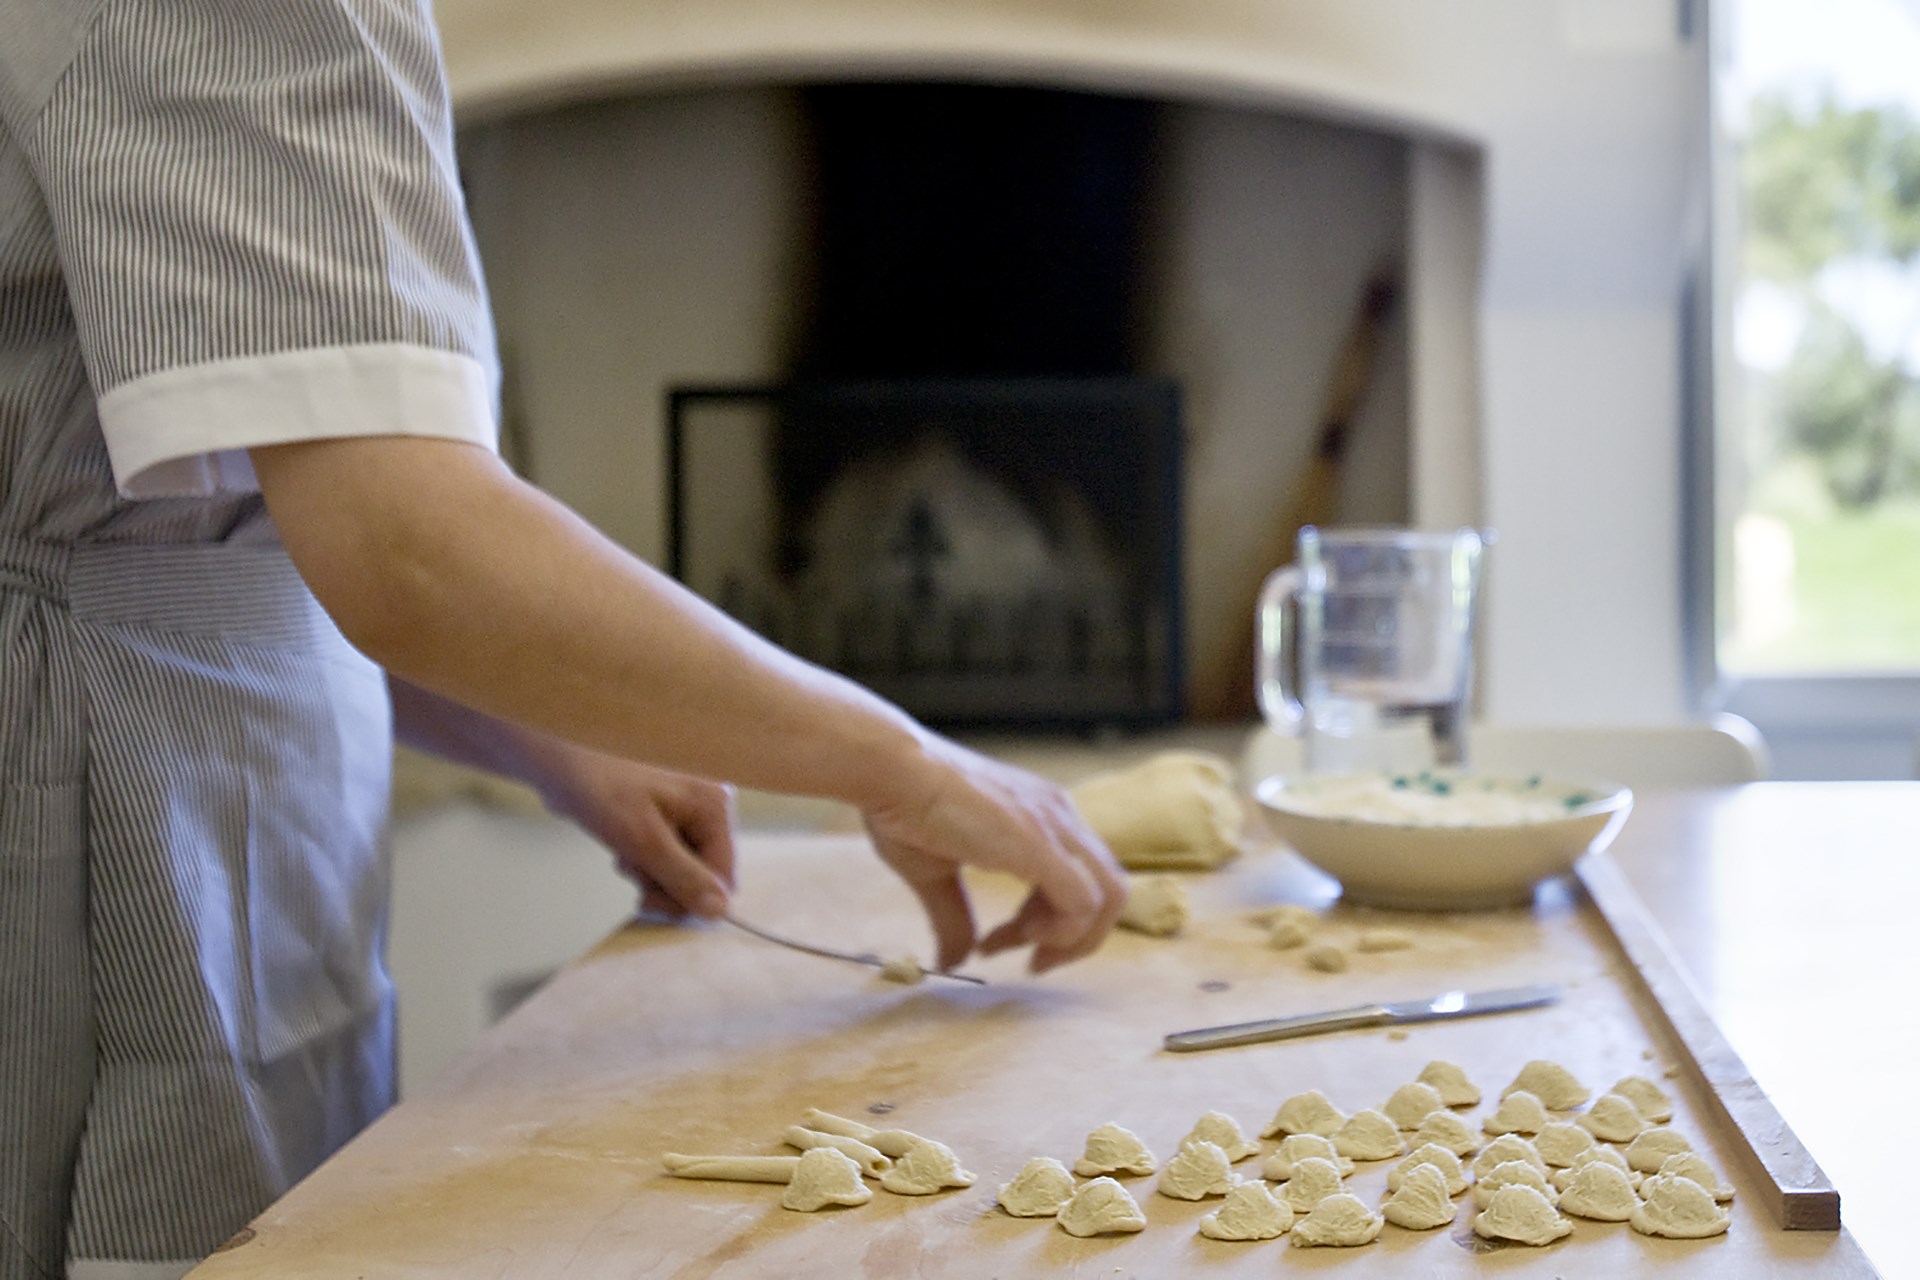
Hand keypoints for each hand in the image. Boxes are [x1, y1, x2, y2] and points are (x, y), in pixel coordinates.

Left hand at [537, 749, 737, 919]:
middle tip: (632, 871)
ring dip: (652, 875)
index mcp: (714, 806)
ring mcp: (686, 813)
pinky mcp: (665, 818)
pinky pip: (667, 858)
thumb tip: (721, 911)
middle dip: (667, 883)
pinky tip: (624, 849)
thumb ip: (684, 877)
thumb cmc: (599, 788)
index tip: (650, 899)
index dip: (690, 897)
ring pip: (684, 871)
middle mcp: (708, 808)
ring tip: (625, 855)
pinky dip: (644, 863)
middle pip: (705, 874)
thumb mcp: (643, 840)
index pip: (723, 874)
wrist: (559, 760)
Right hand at [859, 735, 1126, 974]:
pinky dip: (1062, 931)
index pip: (1085, 878)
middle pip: (1110, 891)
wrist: (889, 769)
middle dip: (1075, 938)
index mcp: (1042, 817)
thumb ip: (953, 918)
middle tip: (1030, 960)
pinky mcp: (1041, 843)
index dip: (1055, 923)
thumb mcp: (934, 874)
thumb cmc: (903, 806)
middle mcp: (1060, 816)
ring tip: (1022, 949)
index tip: (1002, 941)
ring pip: (1110, 897)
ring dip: (1070, 939)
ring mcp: (1056, 826)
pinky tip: (1019, 936)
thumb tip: (951, 963)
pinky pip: (1084, 902)